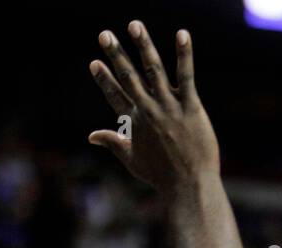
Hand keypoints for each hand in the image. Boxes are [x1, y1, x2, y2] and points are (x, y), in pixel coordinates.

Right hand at [88, 22, 218, 190]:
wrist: (189, 188)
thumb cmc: (162, 177)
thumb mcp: (132, 160)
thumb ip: (112, 143)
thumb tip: (91, 136)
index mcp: (135, 122)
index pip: (115, 95)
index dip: (104, 79)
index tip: (94, 62)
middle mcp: (149, 111)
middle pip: (129, 77)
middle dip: (116, 55)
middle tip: (104, 34)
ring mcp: (169, 108)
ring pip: (154, 70)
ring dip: (143, 46)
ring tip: (134, 25)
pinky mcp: (191, 108)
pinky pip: (186, 76)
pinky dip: (183, 55)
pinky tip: (181, 34)